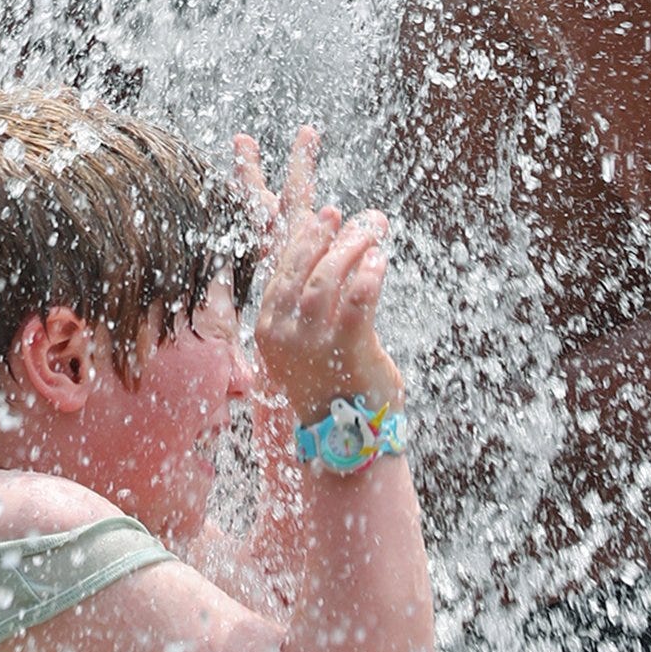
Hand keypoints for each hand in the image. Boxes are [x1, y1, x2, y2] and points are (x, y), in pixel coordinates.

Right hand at [250, 128, 402, 427]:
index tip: (323, 215)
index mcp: (269, 326)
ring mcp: (311, 342)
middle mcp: (282, 332)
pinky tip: (381, 260)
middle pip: (299, 266)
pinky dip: (370, 274)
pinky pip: (357, 301)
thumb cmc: (332, 382)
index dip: (303, 237)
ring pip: (326, 278)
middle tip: (345, 215)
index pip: (280, 267)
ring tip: (371, 229)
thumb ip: (309, 304)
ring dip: (350, 247)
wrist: (345, 437)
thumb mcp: (307, 342)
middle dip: (323, 234)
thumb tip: (328, 253)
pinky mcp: (345, 350)